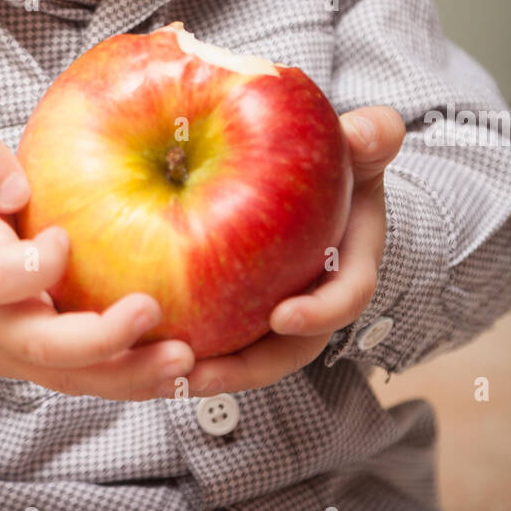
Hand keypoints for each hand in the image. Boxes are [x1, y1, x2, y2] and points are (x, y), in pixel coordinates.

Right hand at [0, 130, 194, 400]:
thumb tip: (17, 186)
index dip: (29, 268)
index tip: (62, 237)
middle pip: (43, 346)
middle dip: (100, 338)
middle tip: (150, 310)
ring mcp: (24, 353)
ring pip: (76, 377)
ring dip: (133, 375)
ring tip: (184, 359)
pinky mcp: (54, 367)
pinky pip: (99, 381)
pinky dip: (145, 382)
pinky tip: (192, 371)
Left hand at [177, 105, 405, 398]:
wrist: (320, 168)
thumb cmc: (344, 157)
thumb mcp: (365, 141)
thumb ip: (372, 136)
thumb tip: (364, 135)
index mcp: (351, 264)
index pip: (344, 299)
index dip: (319, 313)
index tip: (282, 317)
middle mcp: (314, 296)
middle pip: (284, 350)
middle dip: (244, 369)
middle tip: (199, 375)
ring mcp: (275, 304)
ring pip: (243, 352)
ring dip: (205, 369)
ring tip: (158, 375)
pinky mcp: (238, 301)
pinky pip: (214, 328)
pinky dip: (184, 337)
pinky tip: (138, 342)